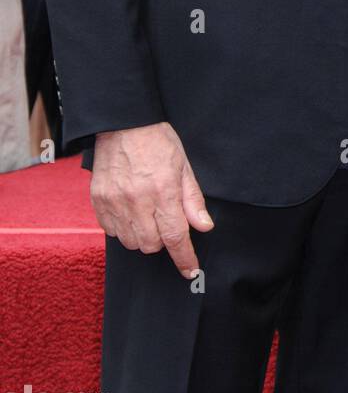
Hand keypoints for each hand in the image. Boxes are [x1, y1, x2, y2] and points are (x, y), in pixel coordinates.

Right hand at [89, 122, 213, 278]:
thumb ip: (193, 200)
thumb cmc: (157, 141)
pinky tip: (129, 211)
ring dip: (143, 236)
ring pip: (131, 242)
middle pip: (152, 245)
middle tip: (165, 220)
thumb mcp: (183, 166)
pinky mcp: (99, 201)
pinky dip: (123, 228)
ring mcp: (115, 202)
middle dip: (163, 240)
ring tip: (147, 214)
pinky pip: (111, 231)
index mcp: (163, 191)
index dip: (184, 257)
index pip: (176, 236)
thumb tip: (204, 226)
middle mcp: (137, 200)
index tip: (190, 269)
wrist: (123, 123)